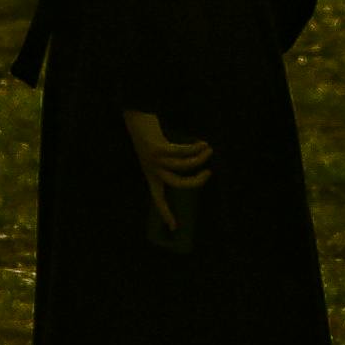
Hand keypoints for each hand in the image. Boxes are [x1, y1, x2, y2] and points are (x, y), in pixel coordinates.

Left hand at [120, 108, 212, 224]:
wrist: (135, 117)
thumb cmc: (149, 136)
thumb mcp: (156, 153)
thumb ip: (168, 163)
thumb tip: (192, 167)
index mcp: (150, 174)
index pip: (158, 199)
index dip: (166, 213)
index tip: (173, 228)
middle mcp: (152, 169)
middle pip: (177, 184)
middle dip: (196, 181)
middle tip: (209, 173)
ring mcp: (154, 159)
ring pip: (182, 166)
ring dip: (199, 158)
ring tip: (209, 150)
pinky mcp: (158, 147)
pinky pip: (181, 151)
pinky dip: (194, 148)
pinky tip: (202, 144)